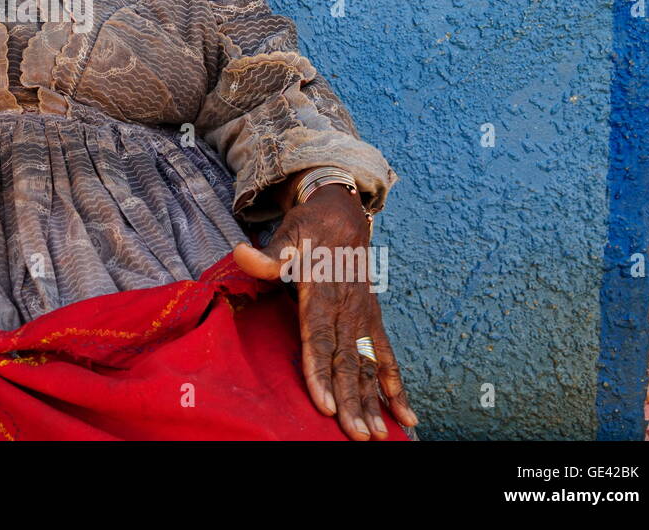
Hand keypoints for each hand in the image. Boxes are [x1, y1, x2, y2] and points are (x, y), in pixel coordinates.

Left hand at [233, 184, 418, 439]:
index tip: (325, 404)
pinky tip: (405, 415)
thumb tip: (242, 255)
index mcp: (323, 290)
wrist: (343, 213)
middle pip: (347, 360)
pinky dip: (397, 385)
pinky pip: (387, 355)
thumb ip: (269, 253)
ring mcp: (364, 315)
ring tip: (377, 435)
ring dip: (373, 402)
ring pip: (368, 364)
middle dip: (351, 399)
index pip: (319, 337)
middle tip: (355, 434)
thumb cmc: (308, 228)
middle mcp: (348, 308)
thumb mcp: (287, 233)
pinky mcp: (373, 319)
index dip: (320, 371)